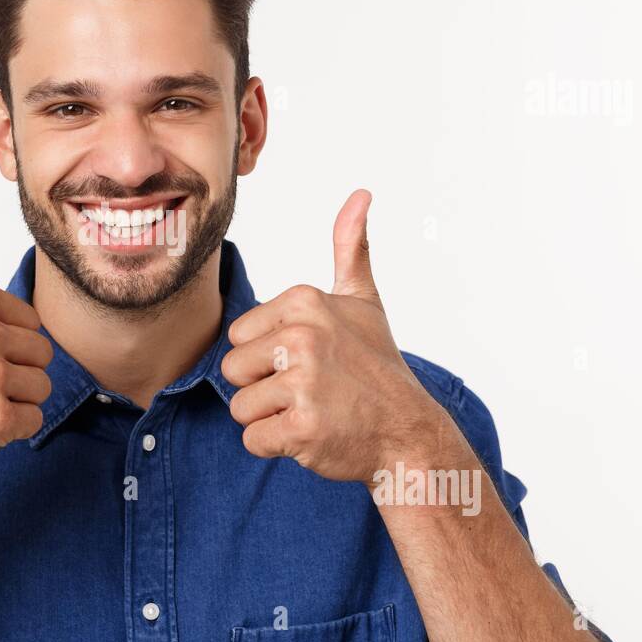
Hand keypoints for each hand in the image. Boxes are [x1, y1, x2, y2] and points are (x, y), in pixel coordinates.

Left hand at [220, 190, 453, 481]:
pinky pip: (254, 440)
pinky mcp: (303, 428)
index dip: (266, 356)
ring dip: (270, 420)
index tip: (309, 361)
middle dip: (263, 389)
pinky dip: (278, 447)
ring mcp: (305, 384)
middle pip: (233, 369)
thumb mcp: (364, 301)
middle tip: (310, 391)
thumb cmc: (376, 366)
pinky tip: (313, 435)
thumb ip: (351, 248)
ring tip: (312, 412)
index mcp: (306, 302)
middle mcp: (305, 337)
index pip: (239, 335)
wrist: (408, 432)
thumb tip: (360, 194)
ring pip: (240, 408)